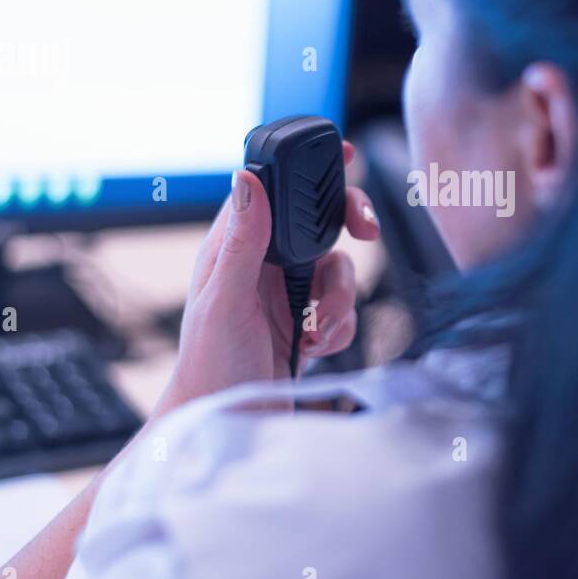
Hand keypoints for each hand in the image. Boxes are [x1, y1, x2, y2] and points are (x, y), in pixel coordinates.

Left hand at [154, 142, 378, 418]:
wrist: (230, 424)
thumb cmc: (211, 366)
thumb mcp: (225, 300)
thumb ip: (242, 241)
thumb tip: (246, 178)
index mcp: (235, 247)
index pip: (272, 189)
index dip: (306, 169)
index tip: (342, 155)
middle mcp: (263, 264)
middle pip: (319, 222)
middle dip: (348, 226)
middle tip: (366, 233)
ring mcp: (287, 293)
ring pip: (339, 269)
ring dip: (338, 300)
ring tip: (316, 329)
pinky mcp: (307, 322)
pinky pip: (343, 309)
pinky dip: (338, 328)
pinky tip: (315, 347)